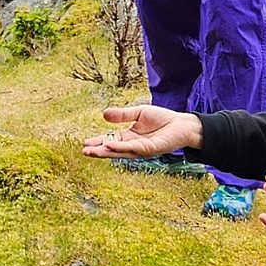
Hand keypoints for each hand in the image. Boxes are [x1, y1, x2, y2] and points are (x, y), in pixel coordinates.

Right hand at [82, 104, 201, 158]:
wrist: (182, 124)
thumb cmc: (162, 119)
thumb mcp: (138, 113)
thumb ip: (122, 115)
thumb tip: (103, 115)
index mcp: (129, 137)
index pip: (110, 140)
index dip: (98, 141)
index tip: (84, 143)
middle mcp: (133, 145)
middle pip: (112, 149)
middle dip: (98, 150)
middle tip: (84, 151)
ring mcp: (141, 149)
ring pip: (120, 152)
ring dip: (105, 152)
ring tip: (91, 152)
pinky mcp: (149, 150)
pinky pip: (132, 148)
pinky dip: (120, 147)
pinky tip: (110, 146)